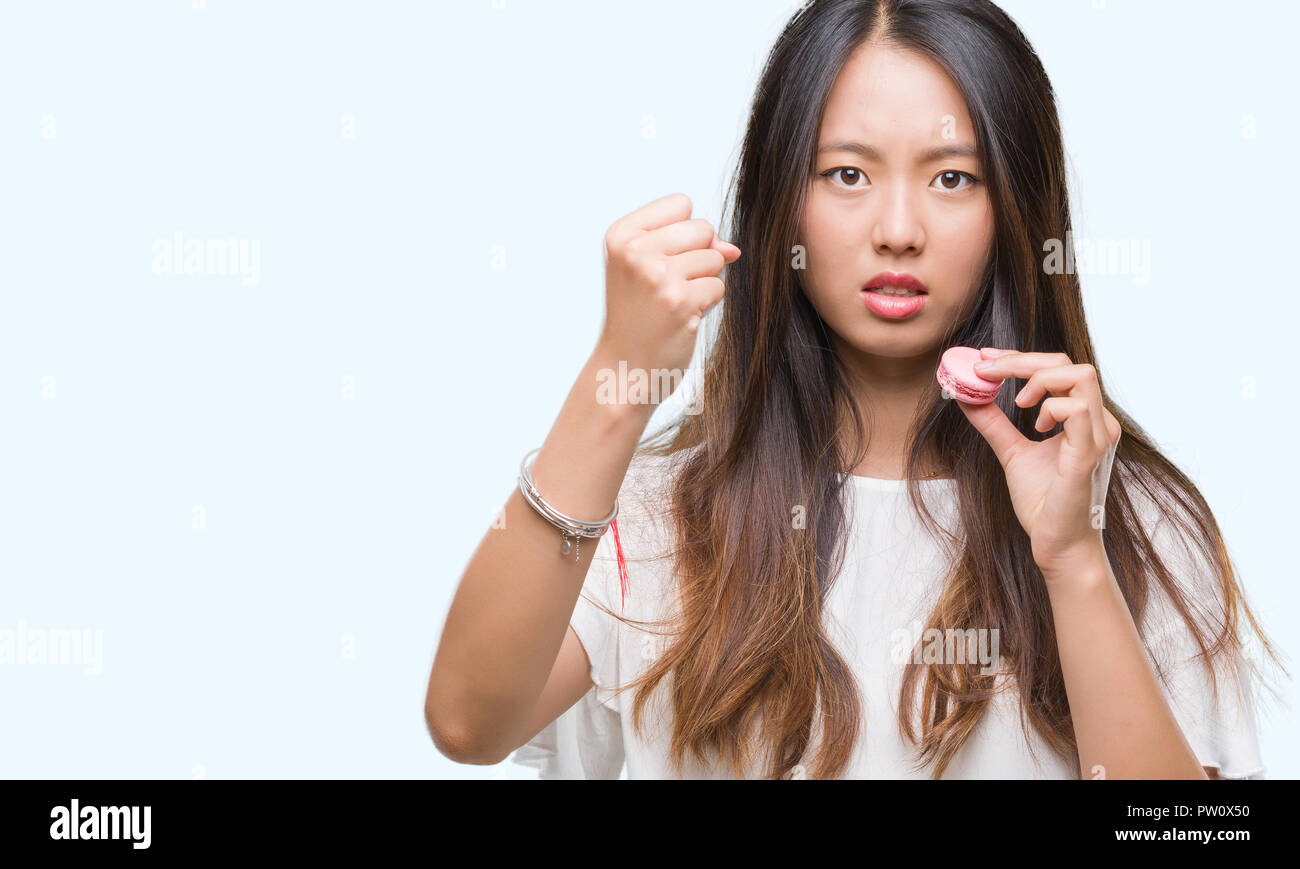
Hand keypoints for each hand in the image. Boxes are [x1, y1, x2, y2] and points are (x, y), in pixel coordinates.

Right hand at [598, 193, 740, 379]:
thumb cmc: (637, 317)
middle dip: (698, 256)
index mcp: (622, 236)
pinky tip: (680, 318)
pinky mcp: (680, 302)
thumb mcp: (646, 268)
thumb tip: (733, 248)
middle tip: (668, 286)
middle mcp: (636, 252)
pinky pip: (718, 287)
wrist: (624, 368)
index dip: (683, 233)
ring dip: (702, 282)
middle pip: (702, 228)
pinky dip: (706, 303)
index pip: (680, 204)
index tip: (661, 260)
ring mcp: (658, 276)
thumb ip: (687, 244)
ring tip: (672, 303)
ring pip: (714, 258)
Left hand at [953, 348, 1121, 574]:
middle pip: (1068, 363)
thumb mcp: (1011, 452)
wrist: (1056, 543)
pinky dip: (1049, 406)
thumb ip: (993, 423)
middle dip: (1020, 360)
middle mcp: (1097, 422)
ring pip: (1080, 376)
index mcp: (1083, 418)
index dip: (1019, 357)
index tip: (984, 358)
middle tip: (985, 370)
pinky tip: (1035, 426)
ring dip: (1038, 378)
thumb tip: (967, 395)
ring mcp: (1096, 436)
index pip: (1058, 367)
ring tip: (1018, 403)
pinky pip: (1076, 410)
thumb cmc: (1044, 502)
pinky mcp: (1088, 455)